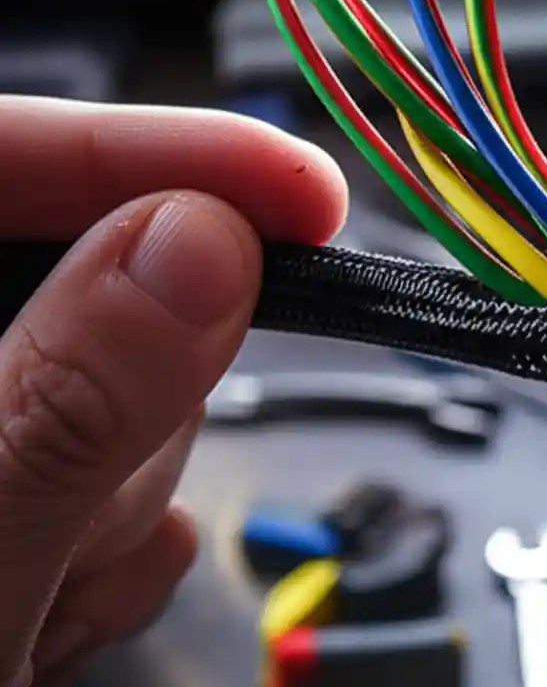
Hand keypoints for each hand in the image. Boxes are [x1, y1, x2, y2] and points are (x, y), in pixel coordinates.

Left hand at [0, 95, 346, 686]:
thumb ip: (67, 402)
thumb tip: (197, 244)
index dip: (149, 156)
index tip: (295, 191)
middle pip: (81, 286)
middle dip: (139, 394)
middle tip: (93, 515)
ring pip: (120, 394)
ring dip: (122, 496)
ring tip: (49, 600)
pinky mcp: (10, 487)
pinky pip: (117, 473)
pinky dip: (114, 547)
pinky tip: (53, 613)